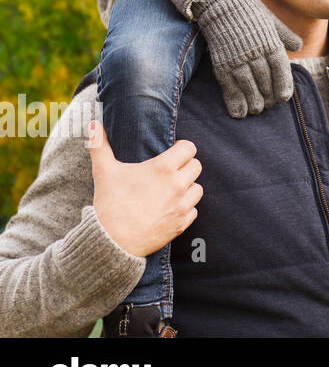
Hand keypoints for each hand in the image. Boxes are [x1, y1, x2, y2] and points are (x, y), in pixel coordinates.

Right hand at [88, 121, 202, 257]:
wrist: (111, 242)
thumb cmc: (109, 204)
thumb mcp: (104, 172)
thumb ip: (99, 146)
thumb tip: (93, 124)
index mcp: (163, 169)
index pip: (189, 148)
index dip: (182, 148)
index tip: (172, 153)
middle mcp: (177, 185)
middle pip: (196, 166)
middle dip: (185, 167)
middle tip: (170, 172)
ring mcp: (181, 205)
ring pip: (198, 188)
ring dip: (188, 187)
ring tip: (171, 190)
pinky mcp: (181, 224)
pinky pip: (194, 210)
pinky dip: (185, 208)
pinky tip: (170, 208)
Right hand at [194, 0, 303, 117]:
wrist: (220, 4)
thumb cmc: (250, 12)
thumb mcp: (272, 21)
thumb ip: (285, 35)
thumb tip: (299, 46)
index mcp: (270, 42)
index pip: (280, 69)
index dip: (283, 85)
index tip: (285, 97)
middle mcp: (255, 53)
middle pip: (265, 81)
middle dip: (268, 97)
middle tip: (269, 106)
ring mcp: (237, 59)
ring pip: (248, 87)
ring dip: (253, 102)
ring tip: (257, 110)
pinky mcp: (221, 64)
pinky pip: (229, 86)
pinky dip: (234, 101)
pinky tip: (239, 113)